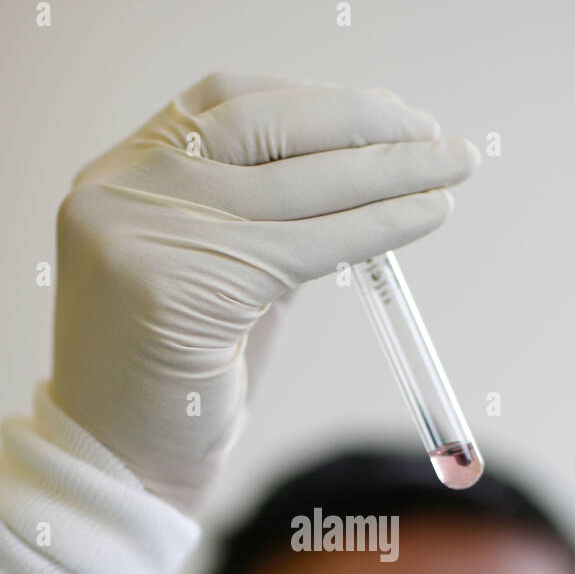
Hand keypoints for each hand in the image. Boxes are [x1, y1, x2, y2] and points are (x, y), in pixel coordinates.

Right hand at [50, 70, 480, 514]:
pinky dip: (376, 225)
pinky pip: (304, 243)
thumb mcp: (216, 277)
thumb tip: (359, 171)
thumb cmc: (174, 383)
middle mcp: (121, 190)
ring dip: (388, 171)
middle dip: (360, 122)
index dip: (314, 102)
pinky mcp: (176, 286)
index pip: (226, 103)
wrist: (121, 471)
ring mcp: (139, 233)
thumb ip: (263, 221)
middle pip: (261, 124)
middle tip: (433, 135)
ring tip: (453, 167)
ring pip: (292, 183)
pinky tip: (427, 215)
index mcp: (121, 176)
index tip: (385, 114)